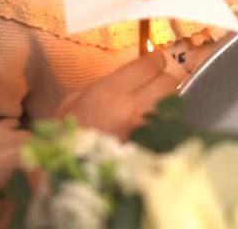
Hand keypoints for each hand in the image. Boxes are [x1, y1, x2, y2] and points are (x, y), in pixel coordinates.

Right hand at [55, 50, 177, 139]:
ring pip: (173, 104)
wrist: (66, 178)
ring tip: (154, 105)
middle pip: (169, 82)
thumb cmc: (64, 140)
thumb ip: (100, 86)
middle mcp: (133, 110)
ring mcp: (146, 133)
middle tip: (154, 83)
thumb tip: (121, 80)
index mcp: (109, 93)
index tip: (153, 61)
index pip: (149, 66)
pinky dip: (166, 123)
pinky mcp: (154, 151)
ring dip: (166, 101)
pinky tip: (154, 126)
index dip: (154, 60)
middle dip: (163, 79)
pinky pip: (170, 127)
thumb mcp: (71, 103)